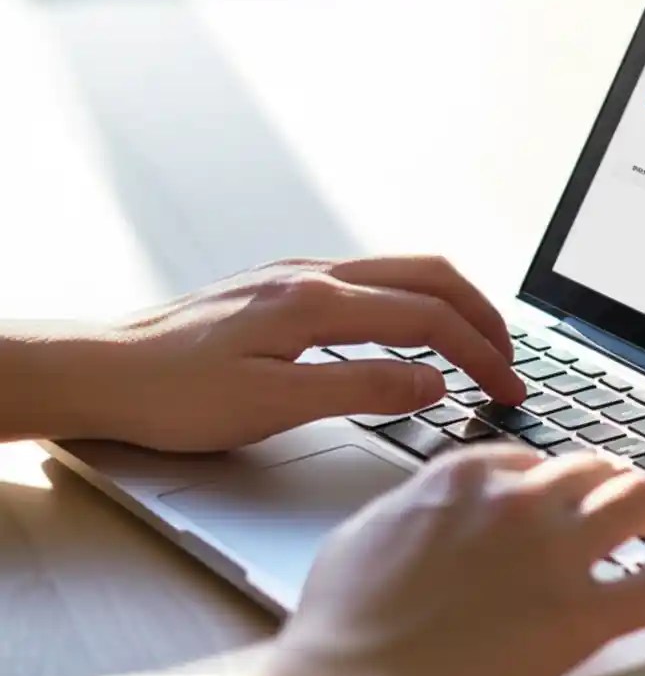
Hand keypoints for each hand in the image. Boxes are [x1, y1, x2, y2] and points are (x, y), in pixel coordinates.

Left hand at [20, 256, 525, 451]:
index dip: (480, 354)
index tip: (509, 387)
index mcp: (317, 302)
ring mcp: (300, 275)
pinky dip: (415, 302)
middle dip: (483, 315)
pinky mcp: (287, 288)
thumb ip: (361, 388)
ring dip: (452, 303)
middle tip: (511, 360)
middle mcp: (315, 275)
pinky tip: (415, 333)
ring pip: (403, 270)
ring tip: (479, 345)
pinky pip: (374, 281)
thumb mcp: (272, 405)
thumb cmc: (173, 394)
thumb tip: (433, 381)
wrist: (101, 369)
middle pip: (429, 275)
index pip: (428, 319)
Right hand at [261, 446, 644, 675]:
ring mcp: (556, 554)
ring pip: (635, 500)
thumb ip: (414, 510)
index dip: (546, 477)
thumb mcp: (365, 536)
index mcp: (464, 478)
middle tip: (621, 497)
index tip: (554, 491)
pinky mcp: (583, 615)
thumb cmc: (342, 625)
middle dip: (609, 479)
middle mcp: (519, 501)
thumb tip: (431, 511)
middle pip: (590, 469)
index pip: (526, 458)